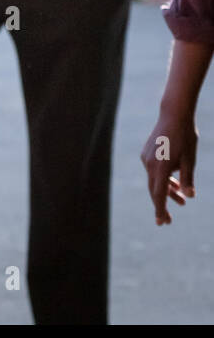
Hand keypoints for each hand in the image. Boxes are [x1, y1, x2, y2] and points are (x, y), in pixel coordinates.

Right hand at [141, 108, 197, 224]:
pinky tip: (174, 181)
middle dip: (162, 205)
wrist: (173, 115)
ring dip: (167, 191)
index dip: (160, 210)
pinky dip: (163, 179)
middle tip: (168, 221)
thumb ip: (188, 178)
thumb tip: (189, 196)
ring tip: (182, 201)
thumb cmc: (185, 136)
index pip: (158, 194)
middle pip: (154, 189)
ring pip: (155, 180)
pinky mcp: (147, 153)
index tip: (162, 222)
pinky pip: (154, 171)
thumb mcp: (191, 159)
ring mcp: (146, 158)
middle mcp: (149, 164)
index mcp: (159, 167)